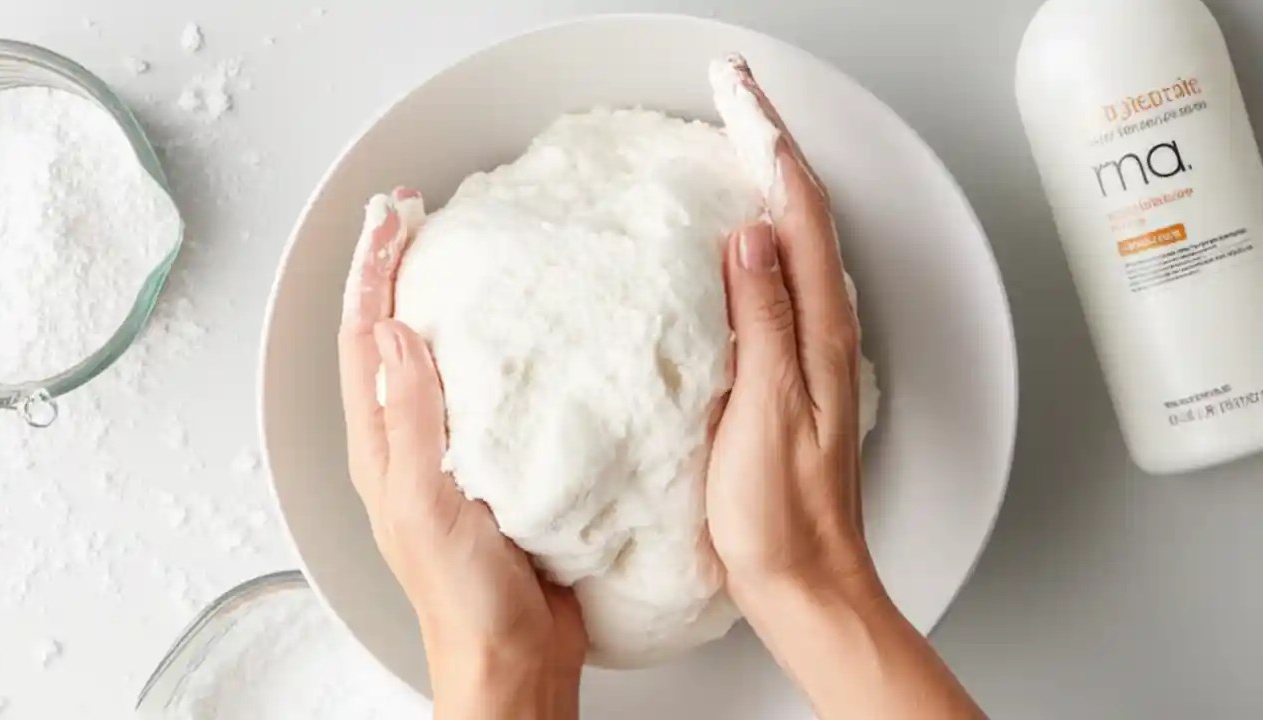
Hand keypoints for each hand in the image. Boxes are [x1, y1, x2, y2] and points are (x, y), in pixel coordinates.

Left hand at [338, 188, 585, 719]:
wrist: (516, 655)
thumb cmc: (465, 600)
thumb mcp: (428, 509)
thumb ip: (410, 425)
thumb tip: (391, 335)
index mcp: (382, 446)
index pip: (365, 337)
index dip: (373, 272)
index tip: (393, 217)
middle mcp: (410, 439)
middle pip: (391, 333)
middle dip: (396, 269)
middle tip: (418, 215)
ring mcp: (453, 448)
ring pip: (437, 353)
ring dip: (440, 297)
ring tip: (462, 250)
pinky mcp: (498, 459)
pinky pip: (488, 385)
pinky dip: (495, 343)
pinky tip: (521, 329)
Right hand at [706, 57, 875, 602]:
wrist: (805, 580)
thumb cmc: (781, 512)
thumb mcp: (764, 411)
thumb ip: (763, 321)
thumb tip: (752, 234)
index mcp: (820, 331)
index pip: (798, 210)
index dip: (768, 142)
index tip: (734, 91)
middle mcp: (825, 329)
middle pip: (803, 210)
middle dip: (770, 141)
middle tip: (732, 91)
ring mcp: (811, 348)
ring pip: (795, 238)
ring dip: (769, 179)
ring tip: (737, 137)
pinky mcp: (792, 369)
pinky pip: (782, 278)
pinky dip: (764, 232)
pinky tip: (738, 234)